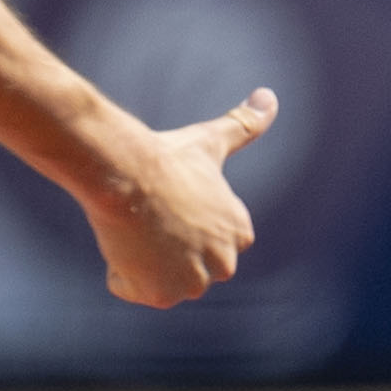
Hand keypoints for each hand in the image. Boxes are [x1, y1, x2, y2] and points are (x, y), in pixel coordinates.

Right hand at [83, 87, 277, 307]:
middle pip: (183, 266)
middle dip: (162, 248)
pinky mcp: (162, 295)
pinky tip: (123, 242)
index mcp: (240, 232)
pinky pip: (132, 288)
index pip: (203, 242)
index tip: (168, 203)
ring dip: (140, 260)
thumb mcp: (210, 141)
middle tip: (150, 216)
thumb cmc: (164, 156)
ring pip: (158, 279)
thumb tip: (270, 96)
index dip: (177, 224)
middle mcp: (225, 263)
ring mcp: (194, 282)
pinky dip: (120, 272)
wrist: (125, 171)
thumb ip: (245, 125)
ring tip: (138, 228)